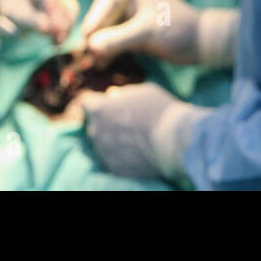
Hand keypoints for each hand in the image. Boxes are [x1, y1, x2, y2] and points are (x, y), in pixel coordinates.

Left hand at [0, 0, 79, 41]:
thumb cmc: (2, 11)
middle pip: (68, 4)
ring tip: (55, 43)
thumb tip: (49, 27)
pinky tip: (54, 39)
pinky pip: (64, 12)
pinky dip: (61, 25)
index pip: (58, 2)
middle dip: (64, 25)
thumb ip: (33, 21)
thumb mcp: (17, 17)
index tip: (56, 39)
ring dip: (64, 27)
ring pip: (68, 10)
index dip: (59, 22)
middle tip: (58, 43)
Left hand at [76, 82, 206, 181]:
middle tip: (127, 120)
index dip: (98, 101)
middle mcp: (96, 132)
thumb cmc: (159, 110)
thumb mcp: (141, 91)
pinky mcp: (115, 169)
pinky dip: (121, 154)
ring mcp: (104, 153)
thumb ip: (121, 93)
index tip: (110, 103)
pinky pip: (113, 158)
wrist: (174, 142)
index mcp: (99, 110)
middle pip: (94, 124)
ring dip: (113, 138)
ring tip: (136, 136)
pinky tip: (138, 150)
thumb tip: (111, 96)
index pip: (87, 103)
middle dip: (106, 120)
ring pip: (103, 143)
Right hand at [80, 0, 238, 67]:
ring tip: (94, 63)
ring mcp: (136, 21)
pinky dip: (112, 52)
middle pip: (106, 18)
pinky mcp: (140, 37)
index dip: (94, 18)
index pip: (106, 1)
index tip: (85, 36)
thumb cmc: (178, 30)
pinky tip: (105, 65)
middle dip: (96, 36)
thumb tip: (90, 45)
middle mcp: (133, 4)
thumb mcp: (147, 33)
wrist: (205, 45)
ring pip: (111, 32)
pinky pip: (119, 42)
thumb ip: (118, 38)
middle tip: (86, 55)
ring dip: (102, 46)